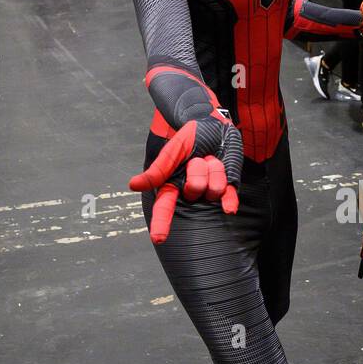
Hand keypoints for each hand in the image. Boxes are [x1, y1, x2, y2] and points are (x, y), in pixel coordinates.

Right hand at [129, 110, 242, 243]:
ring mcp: (210, 189)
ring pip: (214, 190)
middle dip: (198, 169)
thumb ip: (158, 169)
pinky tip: (229, 209)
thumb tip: (133, 186)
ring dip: (215, 168)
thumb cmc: (191, 137)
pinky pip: (228, 198)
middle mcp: (191, 190)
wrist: (215, 124)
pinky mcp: (228, 186)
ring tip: (211, 158)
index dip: (161, 224)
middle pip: (195, 190)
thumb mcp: (173, 150)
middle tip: (197, 157)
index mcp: (174, 183)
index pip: (164, 207)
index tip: (158, 239)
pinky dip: (229, 203)